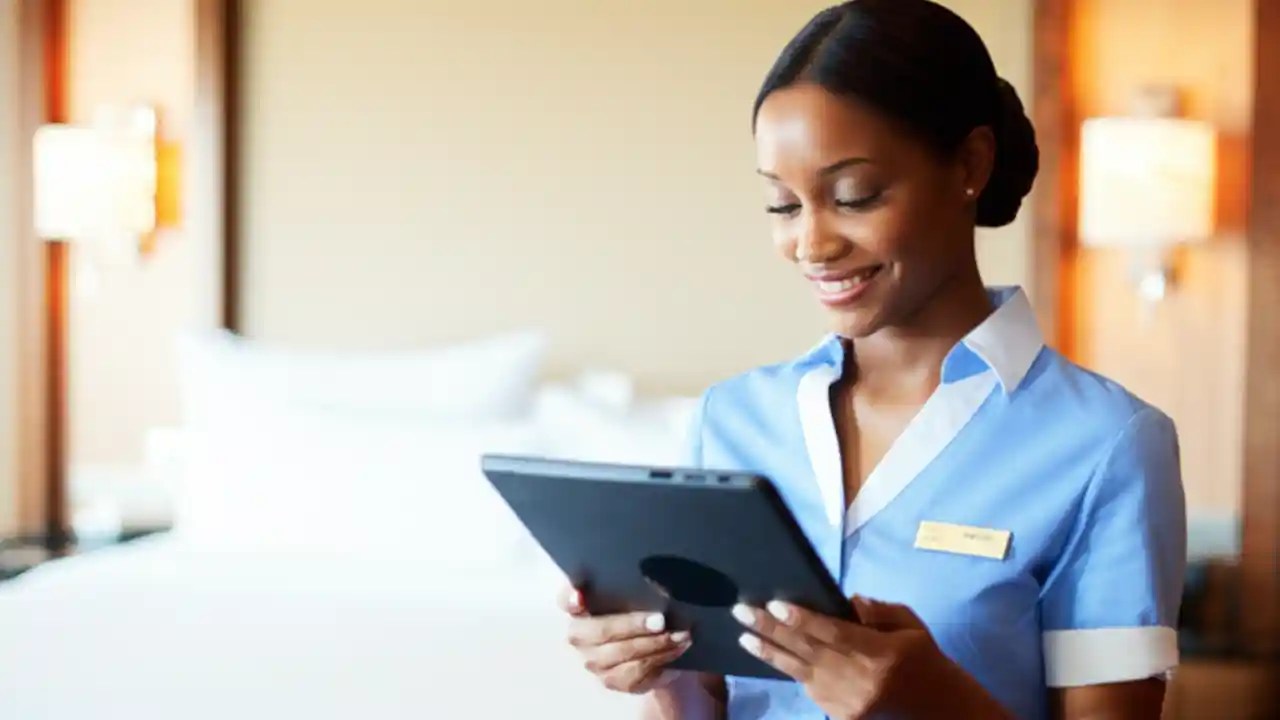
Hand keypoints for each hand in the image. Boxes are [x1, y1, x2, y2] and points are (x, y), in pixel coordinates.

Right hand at [559, 585, 692, 694]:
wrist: (652, 644)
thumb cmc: (638, 609)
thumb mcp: (634, 593)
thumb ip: (631, 585)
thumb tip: (656, 581)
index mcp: (578, 606)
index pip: (566, 599)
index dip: (570, 598)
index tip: (579, 597)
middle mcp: (579, 635)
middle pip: (600, 631)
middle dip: (632, 625)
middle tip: (660, 620)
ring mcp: (593, 661)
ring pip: (622, 654)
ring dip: (655, 644)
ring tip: (681, 635)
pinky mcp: (612, 680)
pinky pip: (636, 672)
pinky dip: (661, 658)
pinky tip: (677, 648)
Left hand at [732, 596, 1009, 719]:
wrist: (938, 711)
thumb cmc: (923, 659)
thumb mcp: (912, 626)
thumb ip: (880, 611)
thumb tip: (847, 601)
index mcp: (880, 654)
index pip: (833, 634)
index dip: (803, 620)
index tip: (775, 604)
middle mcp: (859, 680)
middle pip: (808, 651)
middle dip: (772, 630)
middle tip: (742, 611)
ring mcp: (847, 703)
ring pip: (800, 672)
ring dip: (770, 652)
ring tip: (743, 635)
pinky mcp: (841, 716)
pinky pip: (809, 688)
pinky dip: (789, 670)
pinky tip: (770, 653)